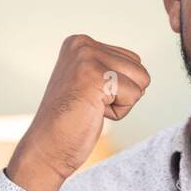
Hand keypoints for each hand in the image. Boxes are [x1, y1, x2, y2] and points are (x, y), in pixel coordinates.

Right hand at [6, 34, 150, 190]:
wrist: (47, 147)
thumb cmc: (71, 121)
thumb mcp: (90, 83)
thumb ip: (111, 68)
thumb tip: (143, 73)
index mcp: (80, 42)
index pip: (132, 59)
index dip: (119, 87)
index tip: (89, 96)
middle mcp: (82, 44)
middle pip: (140, 69)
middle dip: (123, 94)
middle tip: (90, 105)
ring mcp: (87, 58)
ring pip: (141, 80)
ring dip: (121, 103)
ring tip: (91, 107)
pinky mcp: (96, 76)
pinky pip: (134, 95)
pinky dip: (119, 112)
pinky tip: (92, 113)